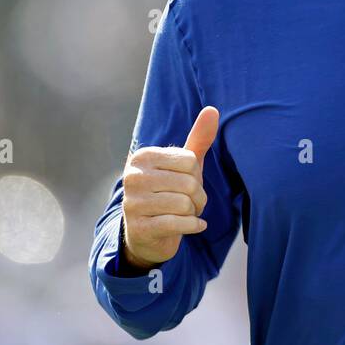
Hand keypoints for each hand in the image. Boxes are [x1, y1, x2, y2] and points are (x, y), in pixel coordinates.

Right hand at [120, 106, 218, 268]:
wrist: (148, 234)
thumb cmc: (170, 192)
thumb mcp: (185, 165)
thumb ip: (199, 139)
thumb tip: (213, 110)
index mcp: (143, 157)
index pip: (190, 161)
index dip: (197, 176)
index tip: (186, 185)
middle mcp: (132, 177)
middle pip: (189, 183)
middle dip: (198, 197)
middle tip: (189, 203)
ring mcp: (133, 203)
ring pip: (184, 205)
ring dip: (193, 212)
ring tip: (184, 214)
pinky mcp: (139, 228)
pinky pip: (178, 223)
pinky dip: (193, 226)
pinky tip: (194, 226)